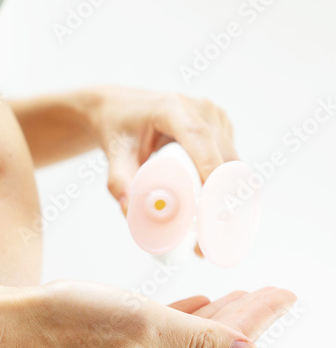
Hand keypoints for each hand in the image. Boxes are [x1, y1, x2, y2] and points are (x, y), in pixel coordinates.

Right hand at [0, 279, 295, 347]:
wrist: (10, 328)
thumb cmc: (69, 320)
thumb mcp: (141, 322)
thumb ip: (197, 337)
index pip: (230, 340)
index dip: (260, 316)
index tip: (286, 294)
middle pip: (214, 341)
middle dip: (246, 318)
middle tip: (274, 294)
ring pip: (189, 336)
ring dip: (218, 317)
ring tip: (240, 298)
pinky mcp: (109, 346)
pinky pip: (162, 333)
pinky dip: (182, 316)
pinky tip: (188, 304)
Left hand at [83, 87, 238, 255]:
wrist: (120, 110)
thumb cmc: (116, 129)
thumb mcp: (114, 153)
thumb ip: (119, 180)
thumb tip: (131, 211)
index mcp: (172, 108)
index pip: (199, 138)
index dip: (211, 169)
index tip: (214, 206)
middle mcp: (201, 109)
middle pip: (224, 157)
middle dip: (223, 199)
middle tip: (208, 240)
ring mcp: (216, 118)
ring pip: (233, 164)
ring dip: (230, 200)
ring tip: (210, 239)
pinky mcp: (222, 129)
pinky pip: (232, 163)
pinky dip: (227, 190)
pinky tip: (217, 217)